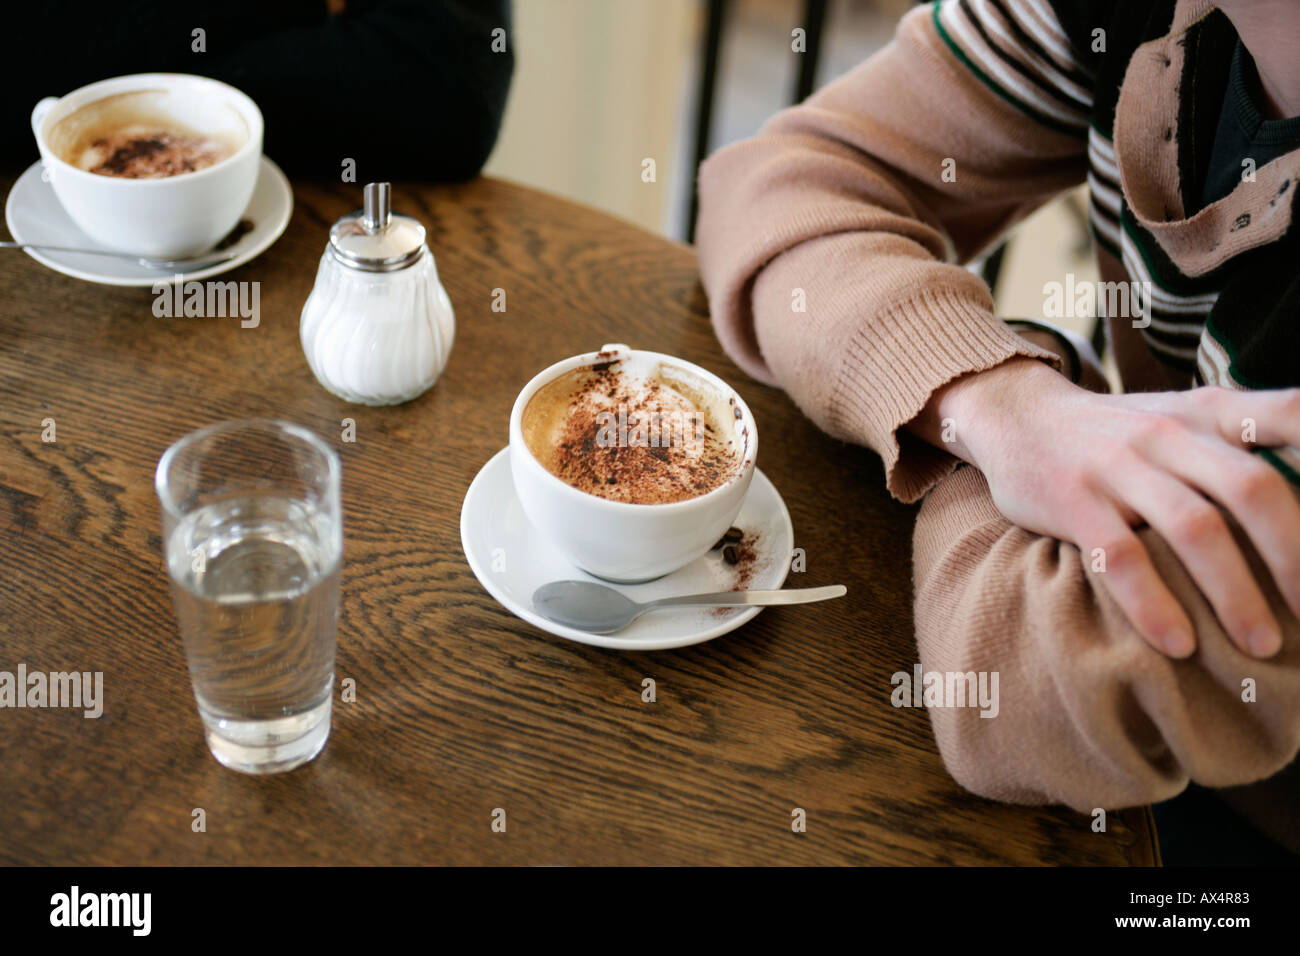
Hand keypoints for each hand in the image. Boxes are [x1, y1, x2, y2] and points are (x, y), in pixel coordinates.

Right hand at [919, 359, 1299, 657]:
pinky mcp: (1073, 501)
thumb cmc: (1116, 432)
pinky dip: (1154, 604)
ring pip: (1194, 528)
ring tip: (1261, 645)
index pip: (1289, 414)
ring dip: (1235, 594)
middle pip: (1252, 489)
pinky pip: (1122, 557)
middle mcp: (1170, 432)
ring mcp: (1118, 465)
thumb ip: (1246, 438)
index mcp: (1209, 411)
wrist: (1017, 415)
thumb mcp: (1184, 415)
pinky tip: (1179, 644)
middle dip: (1293, 558)